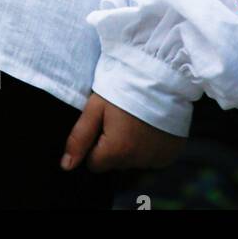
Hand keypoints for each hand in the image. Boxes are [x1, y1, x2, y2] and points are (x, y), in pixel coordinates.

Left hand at [61, 91, 183, 172]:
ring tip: (136, 118)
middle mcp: (139, 161)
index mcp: (117, 151)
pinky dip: (150, 145)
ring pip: (134, 160)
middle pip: (115, 162)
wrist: (160, 72)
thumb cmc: (123, 85)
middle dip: (114, 145)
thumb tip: (66, 165)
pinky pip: (153, 156)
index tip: (103, 123)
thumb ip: (79, 138)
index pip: (94, 164)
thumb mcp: (95, 106)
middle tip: (120, 117)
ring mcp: (157, 158)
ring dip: (132, 146)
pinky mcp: (170, 153)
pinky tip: (150, 124)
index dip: (94, 144)